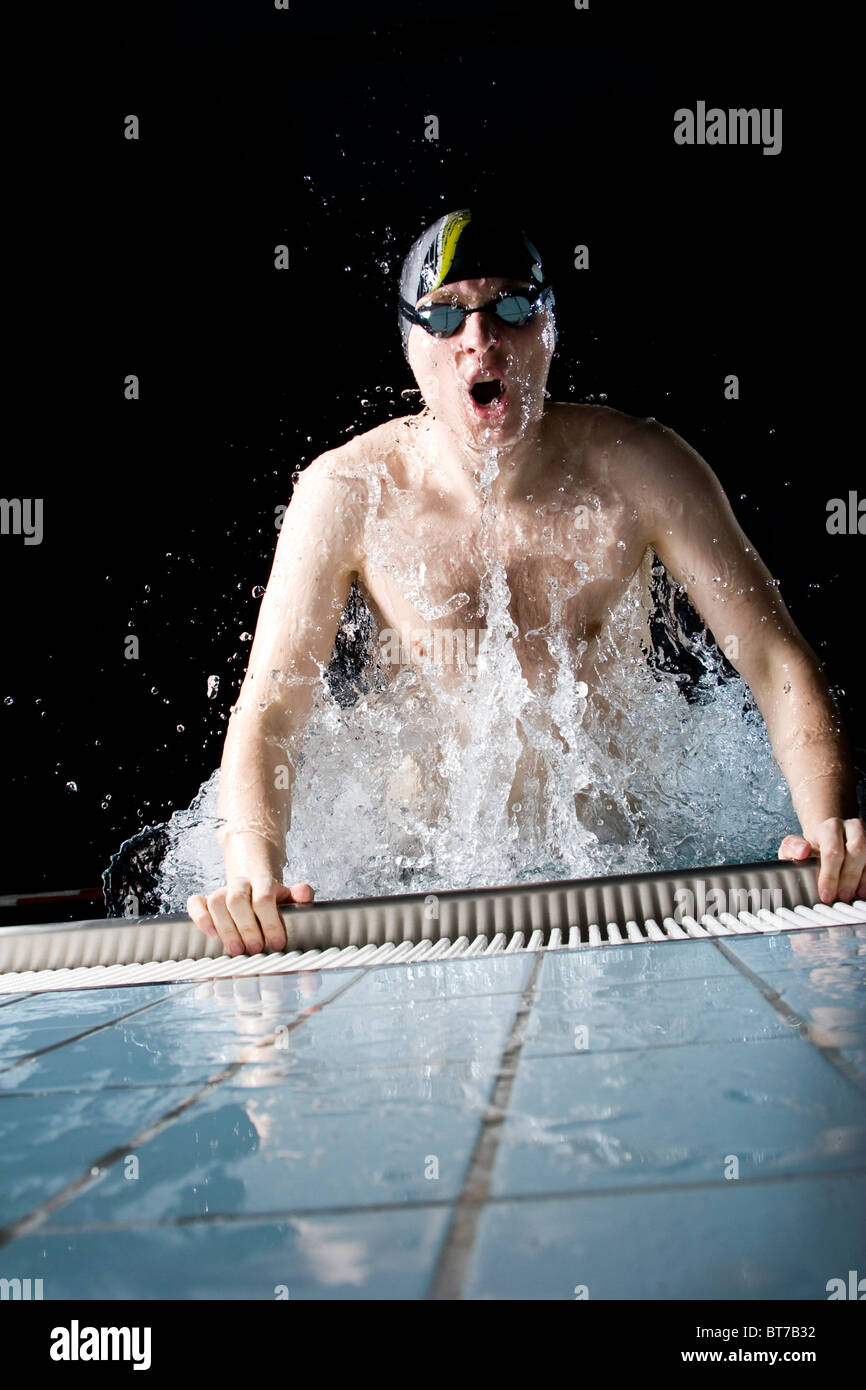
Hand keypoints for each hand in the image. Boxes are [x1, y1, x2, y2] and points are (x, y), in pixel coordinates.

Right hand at [186, 877, 314, 955]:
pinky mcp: (205, 901)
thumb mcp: (291, 898)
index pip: (264, 898)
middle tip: (256, 949)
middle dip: (246, 928)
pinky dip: (200, 918)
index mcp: (264, 882)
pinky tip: (212, 934)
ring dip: (225, 928)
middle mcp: (240, 884)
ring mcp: (222, 891)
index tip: (277, 944)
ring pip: (215, 901)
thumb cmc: (276, 900)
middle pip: (236, 900)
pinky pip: (195, 903)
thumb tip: (304, 892)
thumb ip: (300, 896)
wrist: (256, 884)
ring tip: (236, 950)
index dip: (270, 922)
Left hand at [778, 818, 865, 904]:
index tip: (825, 895)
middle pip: (856, 850)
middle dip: (849, 877)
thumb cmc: (810, 849)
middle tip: (842, 897)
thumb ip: (791, 849)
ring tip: (855, 895)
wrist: (827, 839)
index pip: (832, 850)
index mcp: (829, 828)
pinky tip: (862, 890)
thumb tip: (802, 852)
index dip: (830, 876)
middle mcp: (851, 828)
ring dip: (863, 878)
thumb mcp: (793, 848)